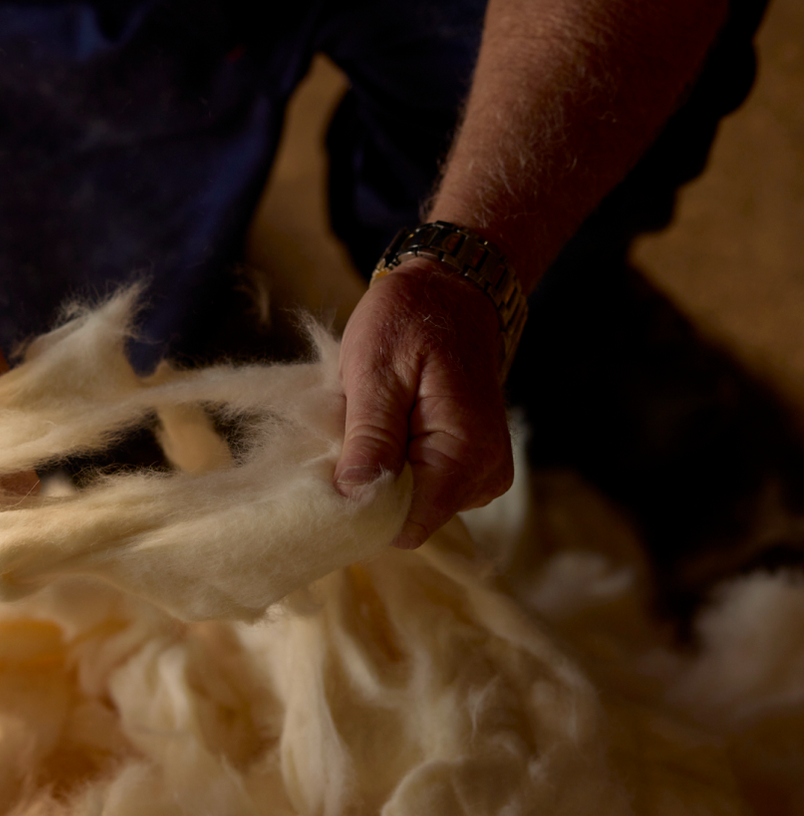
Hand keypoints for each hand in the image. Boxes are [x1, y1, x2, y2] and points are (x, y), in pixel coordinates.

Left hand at [334, 259, 513, 548]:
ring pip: (409, 505)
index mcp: (466, 454)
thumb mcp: (375, 370)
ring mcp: (481, 475)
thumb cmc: (409, 319)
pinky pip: (419, 487)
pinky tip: (388, 425)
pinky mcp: (469, 469)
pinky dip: (393, 463)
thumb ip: (370, 437)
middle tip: (349, 428)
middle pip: (406, 518)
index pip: (405, 525)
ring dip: (378, 470)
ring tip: (371, 418)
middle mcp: (484, 476)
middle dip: (367, 484)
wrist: (451, 290)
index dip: (361, 507)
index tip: (332, 468)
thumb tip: (354, 499)